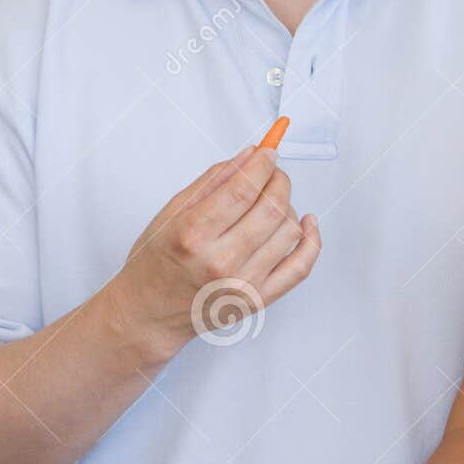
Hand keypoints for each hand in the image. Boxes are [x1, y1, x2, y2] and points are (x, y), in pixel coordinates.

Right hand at [107, 143, 320, 363]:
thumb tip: (250, 156)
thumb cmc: (157, 262)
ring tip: (272, 201)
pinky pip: (301, 267)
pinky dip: (311, 240)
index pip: (243, 189)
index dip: (262, 164)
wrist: (152, 311)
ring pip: (289, 231)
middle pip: (271, 208)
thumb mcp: (172, 212)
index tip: (268, 152)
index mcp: (192, 235)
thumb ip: (213, 181)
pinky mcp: (259, 299)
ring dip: (288, 205)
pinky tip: (307, 223)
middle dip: (278, 180)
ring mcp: (243, 284)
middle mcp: (220, 262)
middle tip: (272, 172)